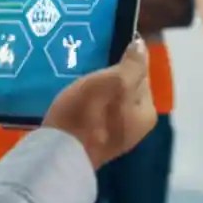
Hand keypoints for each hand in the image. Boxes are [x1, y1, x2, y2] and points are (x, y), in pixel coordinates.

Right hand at [42, 38, 156, 168]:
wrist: (56, 156)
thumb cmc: (87, 116)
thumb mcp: (114, 83)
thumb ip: (132, 65)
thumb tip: (141, 46)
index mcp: (146, 113)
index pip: (141, 74)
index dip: (123, 60)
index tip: (103, 52)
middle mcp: (134, 127)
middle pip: (123, 87)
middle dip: (107, 76)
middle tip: (86, 65)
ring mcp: (113, 136)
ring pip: (106, 99)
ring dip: (93, 88)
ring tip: (74, 78)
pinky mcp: (91, 140)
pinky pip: (92, 112)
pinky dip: (83, 103)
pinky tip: (70, 98)